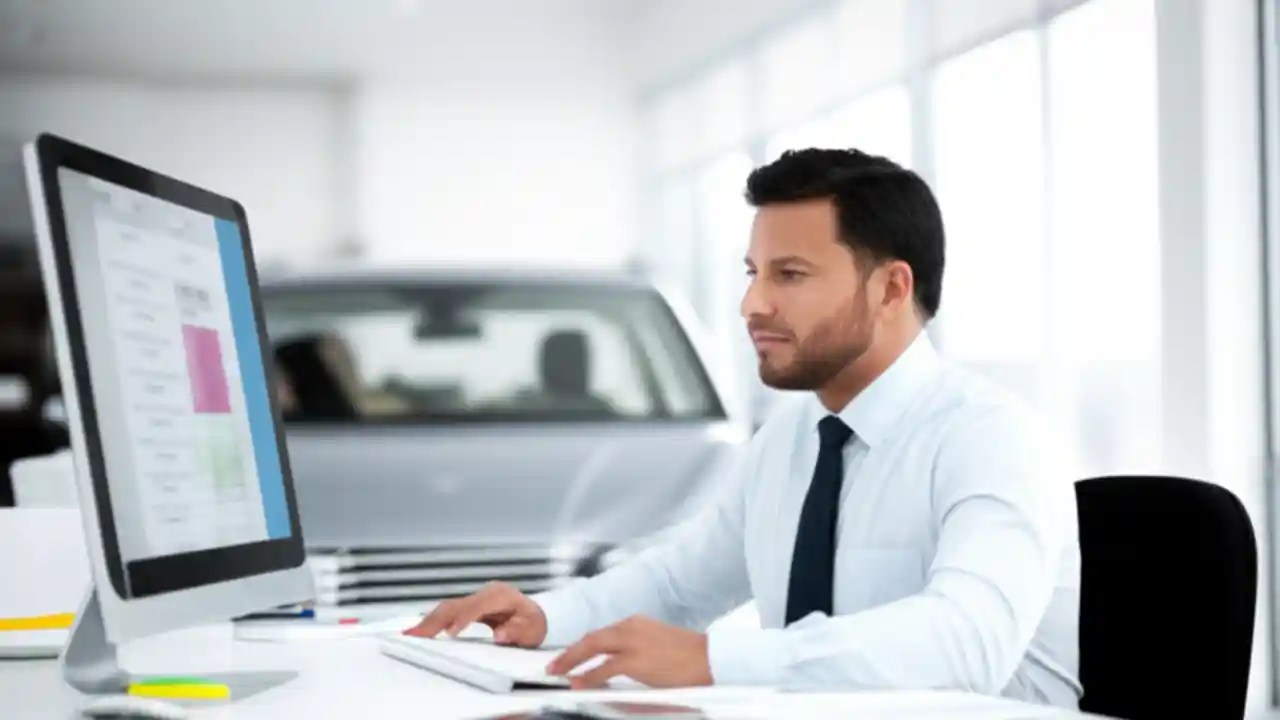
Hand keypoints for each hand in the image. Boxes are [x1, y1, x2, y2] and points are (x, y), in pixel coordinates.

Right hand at [402, 581, 547, 647]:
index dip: (464, 617)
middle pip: (456, 604)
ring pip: (448, 607)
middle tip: (415, 635)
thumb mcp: (533, 630)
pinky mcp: (469, 606)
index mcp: (502, 596)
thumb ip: (518, 632)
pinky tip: (420, 631)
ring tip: (410, 635)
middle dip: (435, 619)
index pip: (479, 606)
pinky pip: (448, 612)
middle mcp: (485, 593)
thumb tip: (500, 635)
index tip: (450, 632)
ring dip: (429, 621)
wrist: (532, 617)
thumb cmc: (532, 623)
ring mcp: (476, 598)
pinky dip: (433, 621)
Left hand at [545, 615, 711, 689]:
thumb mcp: (657, 645)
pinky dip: (588, 675)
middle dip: (570, 651)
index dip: (582, 646)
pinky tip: (578, 681)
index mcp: (636, 623)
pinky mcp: (637, 659)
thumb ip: (635, 651)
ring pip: (592, 646)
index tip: (570, 655)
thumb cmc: (688, 656)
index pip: (602, 633)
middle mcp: (631, 627)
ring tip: (557, 672)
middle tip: (554, 664)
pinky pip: (605, 668)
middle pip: (592, 637)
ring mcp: (633, 642)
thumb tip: (616, 666)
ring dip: (571, 660)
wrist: (708, 657)